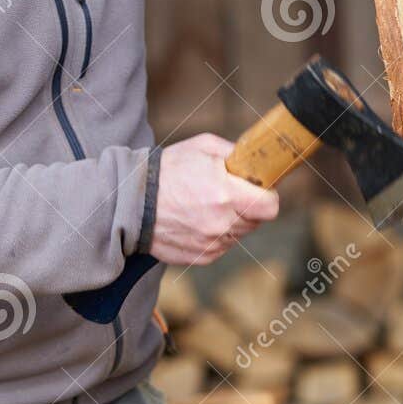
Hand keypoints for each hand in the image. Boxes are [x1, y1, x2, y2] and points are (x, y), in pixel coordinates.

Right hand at [149, 133, 278, 265]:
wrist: (131, 202)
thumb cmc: (167, 170)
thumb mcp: (202, 147)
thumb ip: (234, 153)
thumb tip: (256, 161)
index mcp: (225, 194)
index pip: (270, 206)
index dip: (267, 196)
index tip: (258, 189)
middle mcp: (221, 223)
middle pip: (256, 221)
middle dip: (247, 206)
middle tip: (227, 193)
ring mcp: (211, 243)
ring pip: (240, 234)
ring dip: (232, 221)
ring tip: (207, 206)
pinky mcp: (202, 256)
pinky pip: (223, 246)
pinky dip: (216, 235)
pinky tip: (197, 220)